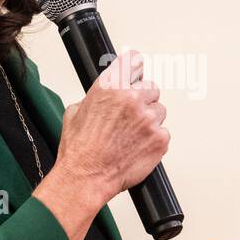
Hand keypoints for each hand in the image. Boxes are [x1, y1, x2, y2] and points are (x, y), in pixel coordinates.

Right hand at [57, 49, 168, 200]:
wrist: (86, 178)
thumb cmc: (79, 150)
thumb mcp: (76, 112)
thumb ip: (96, 97)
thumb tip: (105, 95)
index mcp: (110, 87)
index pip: (133, 61)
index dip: (134, 69)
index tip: (136, 73)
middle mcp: (131, 99)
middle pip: (151, 87)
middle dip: (143, 99)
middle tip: (130, 115)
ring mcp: (148, 119)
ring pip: (159, 110)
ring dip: (149, 120)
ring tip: (132, 135)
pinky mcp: (160, 138)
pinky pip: (163, 132)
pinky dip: (153, 139)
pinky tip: (137, 147)